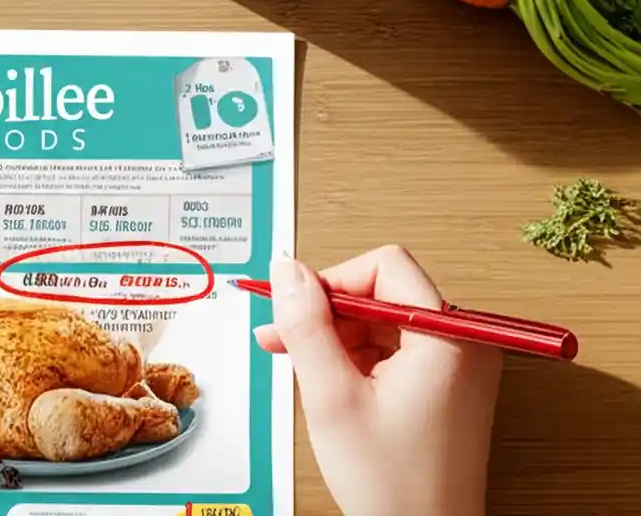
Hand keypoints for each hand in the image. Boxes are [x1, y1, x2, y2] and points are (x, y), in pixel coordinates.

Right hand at [255, 246, 503, 515]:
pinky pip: (396, 348)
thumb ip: (306, 325)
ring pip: (384, 319)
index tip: (294, 308)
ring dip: (337, 336)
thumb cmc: (392, 484)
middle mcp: (464, 342)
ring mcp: (459, 365)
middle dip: (328, 312)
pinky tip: (329, 382)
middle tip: (285, 338)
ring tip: (303, 368)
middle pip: (383, 291)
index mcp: (448, 337)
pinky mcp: (448, 384)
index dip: (332, 282)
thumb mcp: (332, 396)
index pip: (385, 266)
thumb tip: (287, 270)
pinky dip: (357, 357)